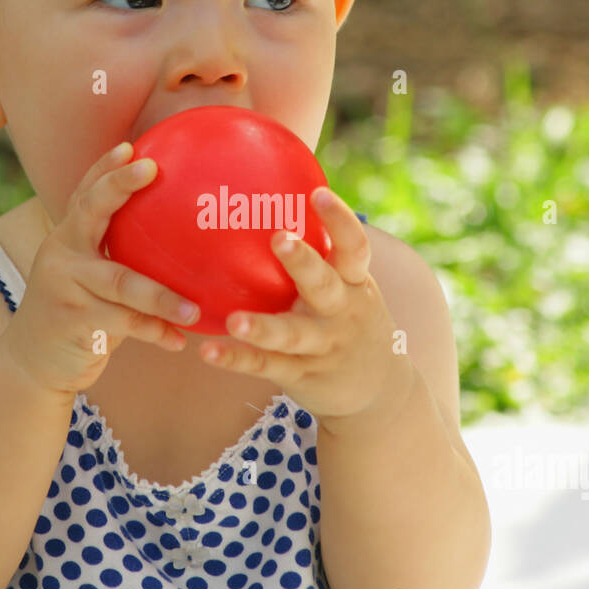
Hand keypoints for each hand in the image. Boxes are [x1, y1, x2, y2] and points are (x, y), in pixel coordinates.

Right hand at [0, 141, 203, 396]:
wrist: (29, 362)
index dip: (105, 168)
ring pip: (121, 282)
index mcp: (68, 238)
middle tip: (152, 169)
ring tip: (195, 308)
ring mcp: (64, 286)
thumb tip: (179, 232)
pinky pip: (123, 323)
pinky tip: (179, 340)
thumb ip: (119, 255)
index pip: (85, 193)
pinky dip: (155, 331)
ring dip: (163, 296)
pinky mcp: (71, 321)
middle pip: (90, 211)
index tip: (132, 146)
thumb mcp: (89, 278)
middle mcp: (62, 254)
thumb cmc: (79, 312)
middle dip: (119, 185)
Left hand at [197, 186, 410, 427]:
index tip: (318, 194)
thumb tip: (276, 196)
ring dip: (264, 328)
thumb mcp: (350, 289)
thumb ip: (323, 257)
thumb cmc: (349, 323)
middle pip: (324, 285)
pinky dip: (237, 359)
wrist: (381, 394)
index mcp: (355, 284)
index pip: (354, 247)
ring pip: (293, 334)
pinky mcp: (303, 374)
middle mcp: (342, 313)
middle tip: (280, 238)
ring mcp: (324, 346)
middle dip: (304, 263)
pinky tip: (207, 351)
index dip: (340, 220)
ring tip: (234, 321)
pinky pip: (266, 366)